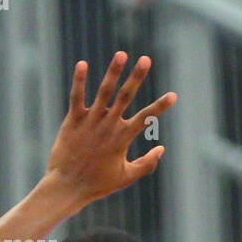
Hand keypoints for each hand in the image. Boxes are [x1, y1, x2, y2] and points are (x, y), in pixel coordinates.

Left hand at [44, 52, 175, 208]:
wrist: (67, 187)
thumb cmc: (97, 184)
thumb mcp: (126, 177)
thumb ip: (146, 164)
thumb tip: (162, 148)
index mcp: (122, 138)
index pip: (146, 118)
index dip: (160, 106)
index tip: (173, 95)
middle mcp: (108, 126)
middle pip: (126, 97)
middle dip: (137, 77)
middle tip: (146, 59)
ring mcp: (90, 121)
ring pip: (104, 92)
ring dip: (113, 72)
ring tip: (122, 54)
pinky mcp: (73, 121)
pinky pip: (76, 97)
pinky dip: (79, 81)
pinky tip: (82, 64)